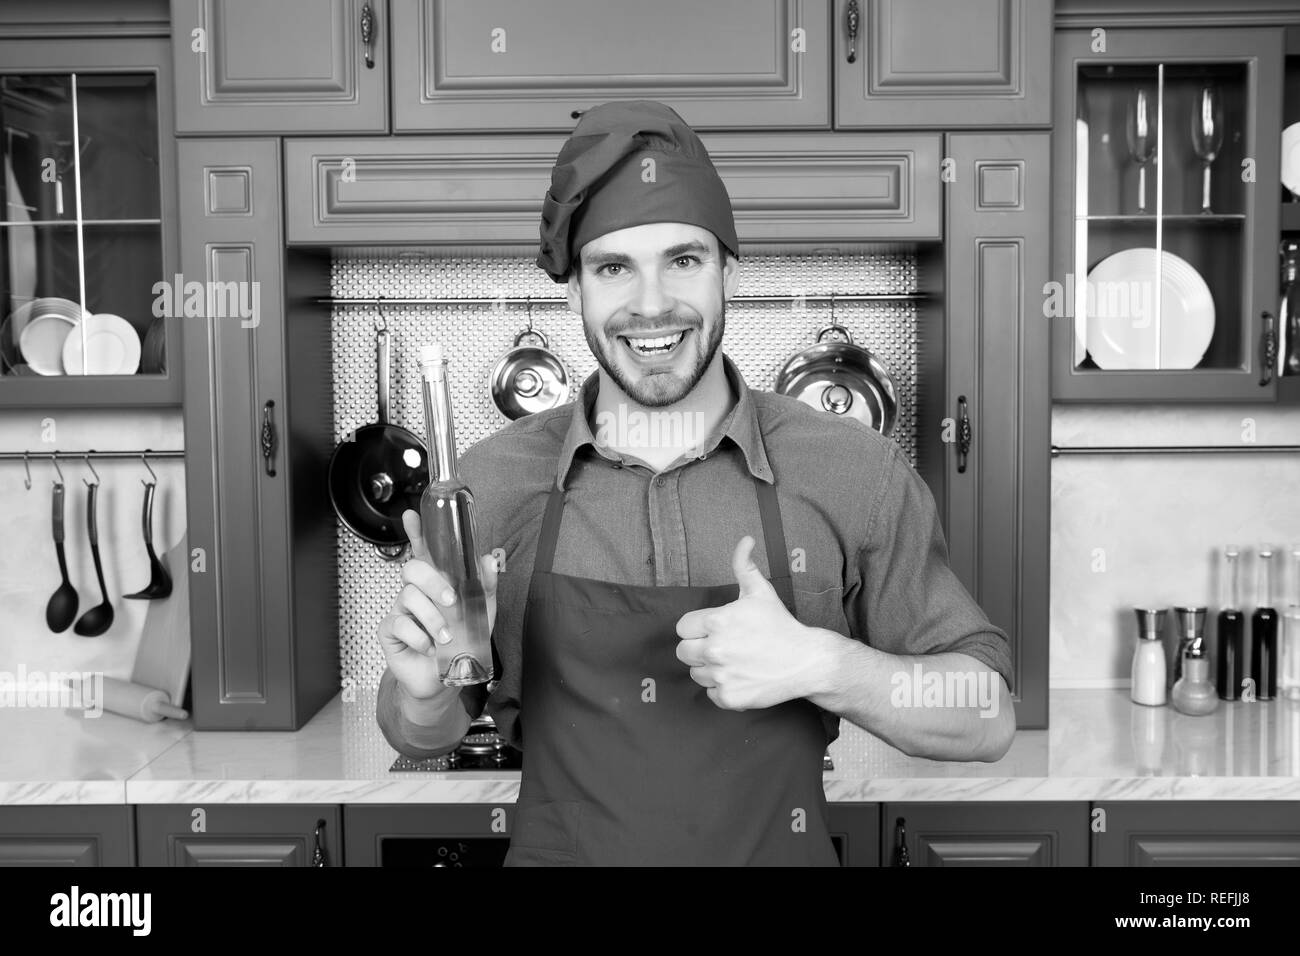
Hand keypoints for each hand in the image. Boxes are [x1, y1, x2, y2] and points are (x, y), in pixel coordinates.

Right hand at [375, 509, 499, 700]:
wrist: (445, 680)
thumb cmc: (462, 642)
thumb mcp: (482, 612)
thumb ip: (487, 585)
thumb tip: (488, 560)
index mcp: (437, 582)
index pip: (424, 551)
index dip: (417, 532)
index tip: (412, 515)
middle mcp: (416, 592)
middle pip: (413, 569)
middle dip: (432, 582)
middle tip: (451, 601)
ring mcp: (401, 609)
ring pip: (408, 597)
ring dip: (433, 619)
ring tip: (447, 637)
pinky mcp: (390, 630)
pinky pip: (400, 624)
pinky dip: (420, 637)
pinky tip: (430, 647)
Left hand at [675, 535, 822, 710]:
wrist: (806, 660)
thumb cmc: (780, 624)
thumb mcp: (761, 591)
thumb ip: (744, 565)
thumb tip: (745, 539)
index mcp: (716, 621)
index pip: (683, 628)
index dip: (697, 629)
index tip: (714, 630)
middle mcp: (714, 649)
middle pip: (683, 652)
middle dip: (699, 649)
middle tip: (723, 647)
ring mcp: (721, 676)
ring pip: (696, 674)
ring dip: (709, 669)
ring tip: (734, 662)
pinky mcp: (728, 698)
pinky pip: (710, 694)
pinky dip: (722, 689)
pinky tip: (740, 677)